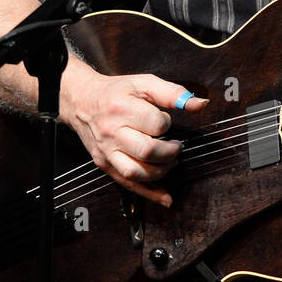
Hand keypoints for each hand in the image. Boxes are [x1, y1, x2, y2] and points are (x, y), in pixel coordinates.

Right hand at [59, 61, 207, 205]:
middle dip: (169, 151)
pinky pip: (127, 185)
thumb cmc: (116, 92)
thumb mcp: (144, 84)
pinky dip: (149, 194)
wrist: (82, 101)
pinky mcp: (104, 164)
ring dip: (161, 171)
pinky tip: (165, 197)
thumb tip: (200, 104)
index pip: (155, 123)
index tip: (166, 122)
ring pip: (136, 172)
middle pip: (147, 151)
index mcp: (122, 108)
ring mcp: (107, 151)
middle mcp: (112, 132)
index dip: (167, 123)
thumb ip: (173, 93)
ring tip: (169, 161)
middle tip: (175, 145)